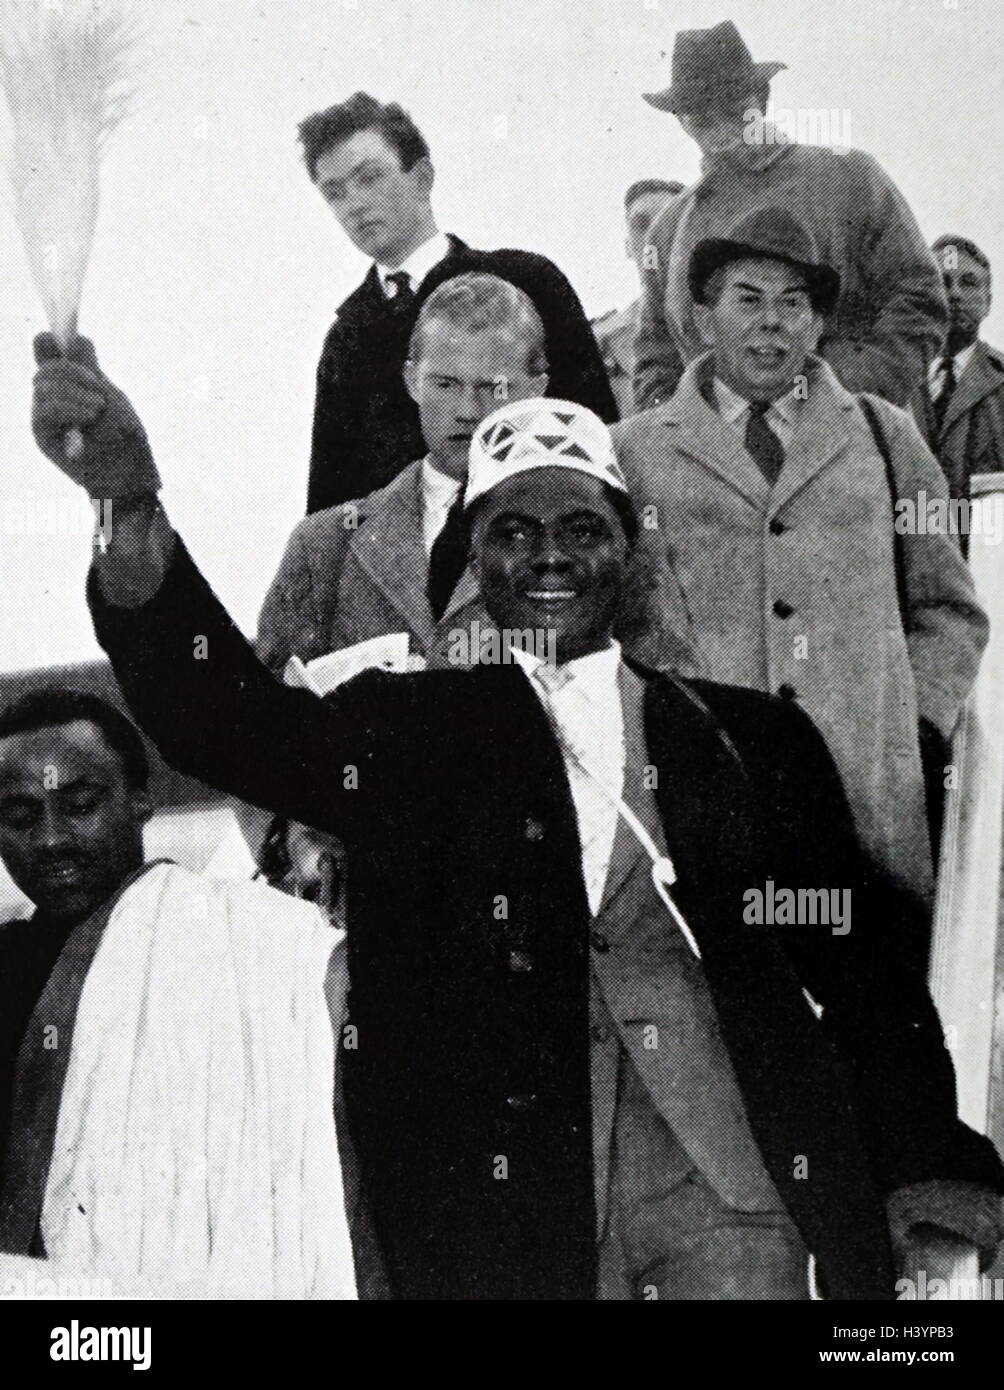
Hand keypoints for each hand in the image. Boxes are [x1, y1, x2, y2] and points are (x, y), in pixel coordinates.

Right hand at [32, 333, 161, 499]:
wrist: (128, 474)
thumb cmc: (124, 438)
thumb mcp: (111, 396)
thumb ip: (90, 369)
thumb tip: (76, 337)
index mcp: (68, 381)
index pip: (46, 348)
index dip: (53, 341)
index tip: (74, 347)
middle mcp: (50, 395)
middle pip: (45, 365)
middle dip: (74, 372)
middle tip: (100, 394)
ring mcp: (44, 414)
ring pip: (43, 384)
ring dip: (76, 393)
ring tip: (98, 410)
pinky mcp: (42, 434)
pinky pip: (44, 408)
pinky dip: (69, 408)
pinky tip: (88, 417)